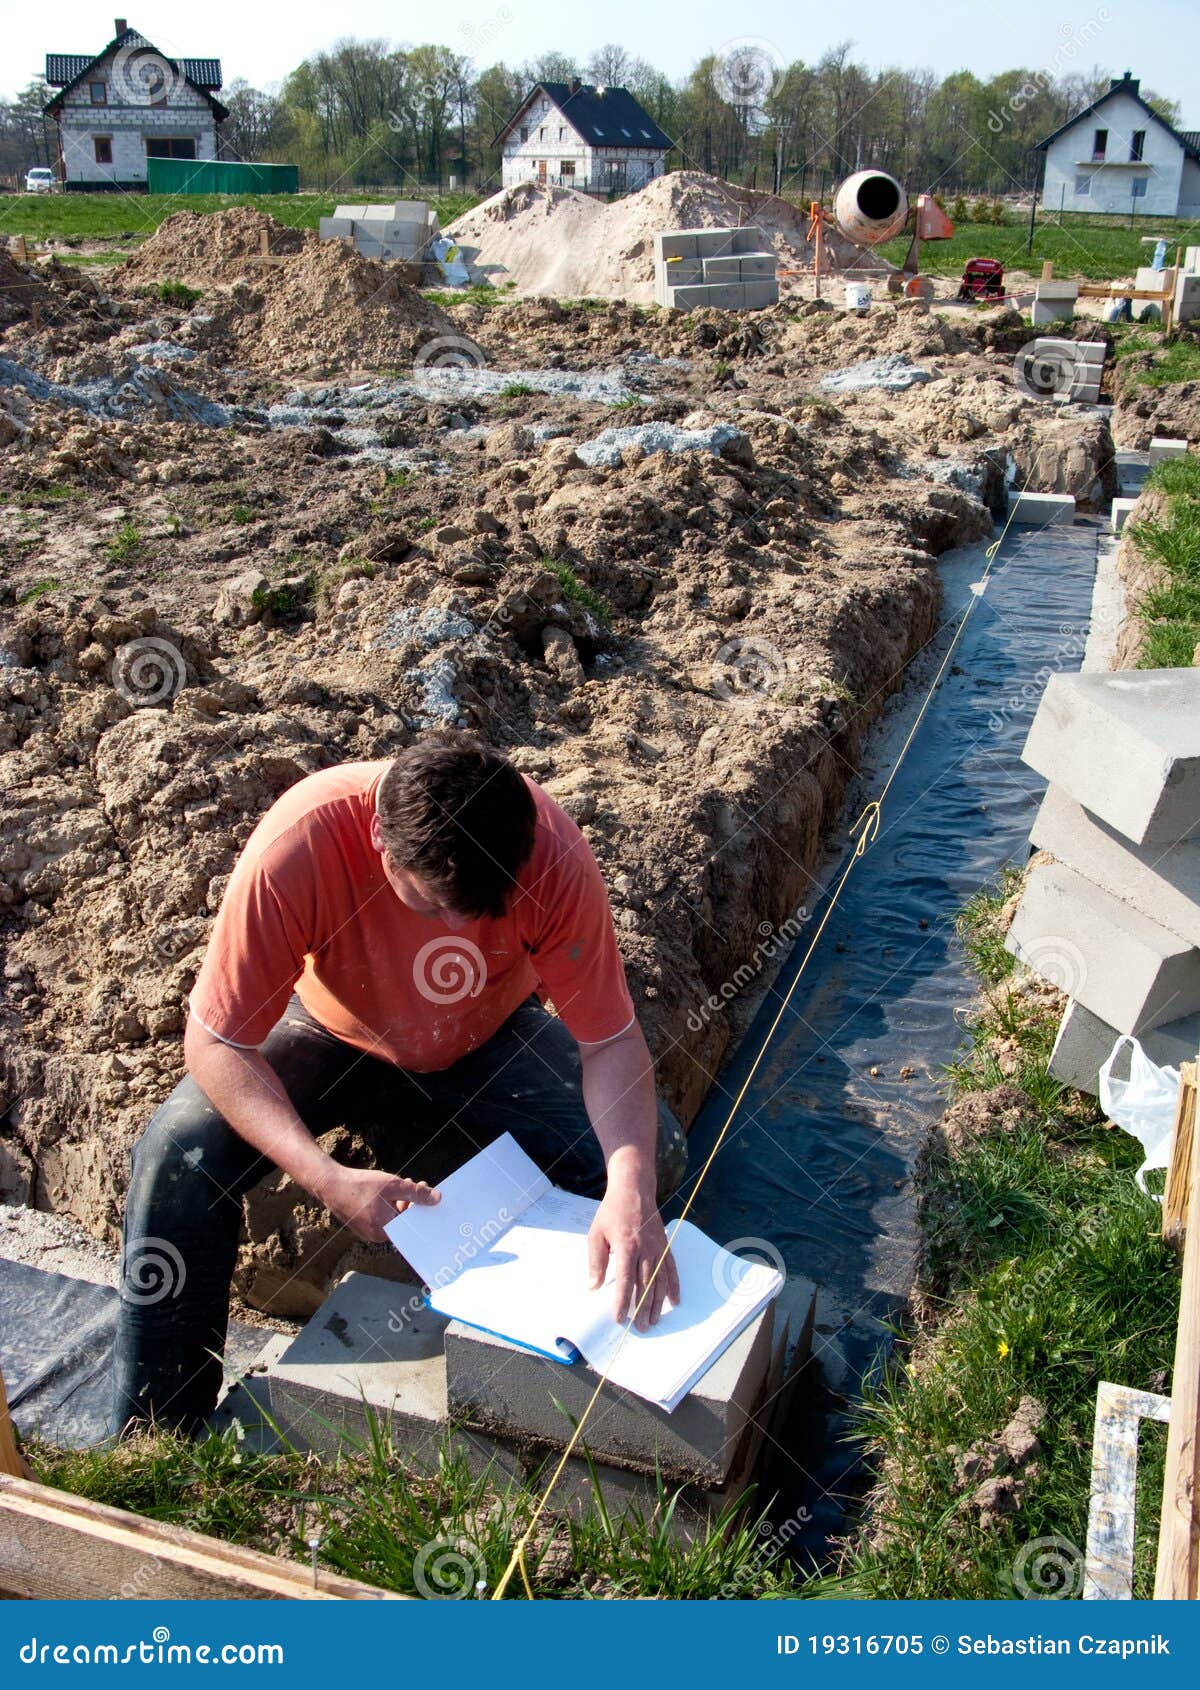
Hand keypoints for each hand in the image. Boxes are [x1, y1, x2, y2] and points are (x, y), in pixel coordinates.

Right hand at [319, 1165, 439, 1242]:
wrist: (330, 1184)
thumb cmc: (360, 1185)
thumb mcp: (393, 1185)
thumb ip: (416, 1193)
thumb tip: (437, 1199)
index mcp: (385, 1231)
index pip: (412, 1223)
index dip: (420, 1207)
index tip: (425, 1191)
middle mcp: (377, 1236)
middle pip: (403, 1221)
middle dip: (411, 1202)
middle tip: (414, 1184)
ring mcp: (368, 1232)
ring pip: (392, 1217)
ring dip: (399, 1201)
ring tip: (398, 1184)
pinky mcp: (362, 1225)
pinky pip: (381, 1217)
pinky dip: (387, 1205)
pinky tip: (386, 1191)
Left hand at [587, 1178, 679, 1329]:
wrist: (634, 1189)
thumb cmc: (612, 1212)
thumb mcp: (596, 1234)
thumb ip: (596, 1261)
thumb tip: (594, 1287)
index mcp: (626, 1246)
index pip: (626, 1280)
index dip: (623, 1302)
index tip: (619, 1319)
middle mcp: (645, 1249)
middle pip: (646, 1284)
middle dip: (642, 1308)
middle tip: (640, 1328)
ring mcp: (658, 1247)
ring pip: (661, 1280)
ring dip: (658, 1303)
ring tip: (654, 1321)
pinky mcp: (665, 1245)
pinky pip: (672, 1269)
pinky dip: (674, 1286)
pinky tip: (673, 1302)